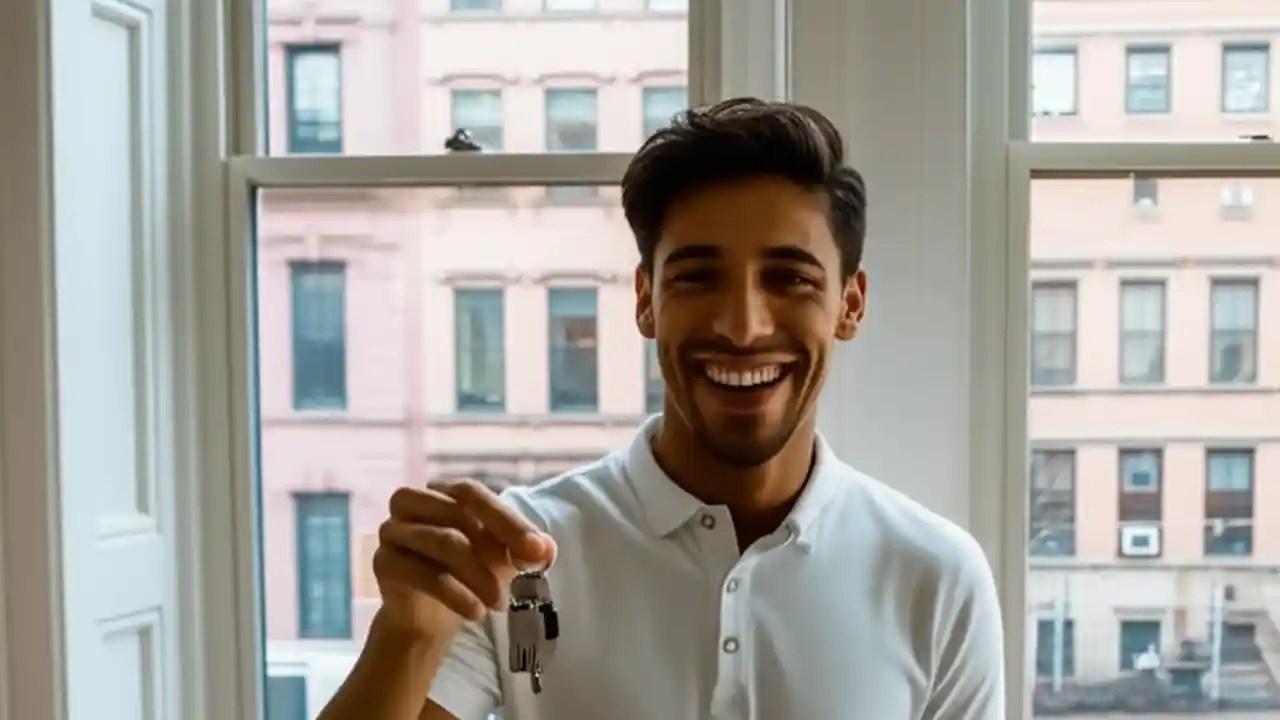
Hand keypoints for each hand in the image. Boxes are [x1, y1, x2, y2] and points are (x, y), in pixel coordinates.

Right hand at [372, 479, 556, 639]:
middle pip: (456, 512)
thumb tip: (546, 549)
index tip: (536, 550)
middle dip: (494, 548)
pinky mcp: (384, 562)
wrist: (430, 616)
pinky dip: (453, 594)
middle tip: (520, 577)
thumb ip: (525, 549)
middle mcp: (413, 502)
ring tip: (499, 604)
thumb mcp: (503, 558)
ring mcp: (393, 530)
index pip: (472, 492)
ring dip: (477, 575)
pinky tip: (475, 611)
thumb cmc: (468, 573)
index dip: (506, 519)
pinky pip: (419, 572)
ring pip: (442, 541)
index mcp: (443, 492)